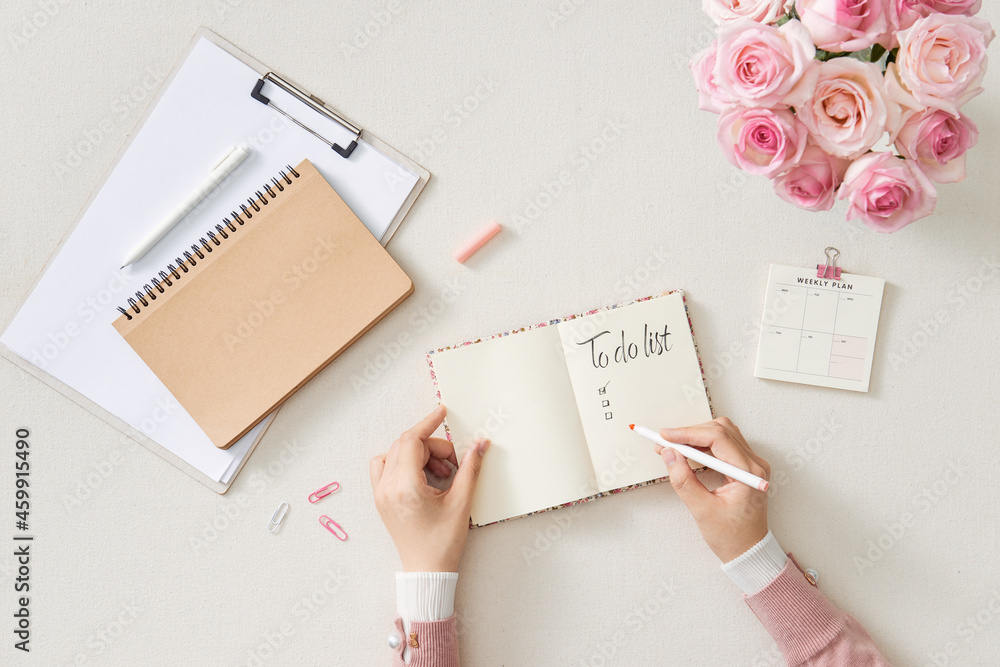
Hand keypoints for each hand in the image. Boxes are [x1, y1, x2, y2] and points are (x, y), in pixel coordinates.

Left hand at [369, 405, 489, 571]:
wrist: (427, 570)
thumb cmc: (443, 542)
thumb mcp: (461, 502)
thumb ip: (470, 468)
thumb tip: (480, 444)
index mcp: (405, 487)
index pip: (412, 440)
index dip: (428, 423)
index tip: (442, 412)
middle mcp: (387, 487)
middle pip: (406, 445)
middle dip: (432, 446)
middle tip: (453, 462)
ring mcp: (380, 494)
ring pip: (394, 453)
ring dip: (418, 454)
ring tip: (441, 473)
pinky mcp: (380, 499)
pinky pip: (384, 467)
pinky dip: (402, 462)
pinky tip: (421, 475)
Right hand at [656, 417, 769, 562]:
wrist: (748, 551)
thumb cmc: (731, 537)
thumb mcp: (702, 511)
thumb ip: (684, 480)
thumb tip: (669, 454)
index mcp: (748, 473)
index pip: (718, 438)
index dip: (688, 433)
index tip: (665, 436)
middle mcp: (754, 464)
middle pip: (720, 431)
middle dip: (689, 433)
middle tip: (665, 442)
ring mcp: (751, 464)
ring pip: (722, 434)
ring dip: (696, 437)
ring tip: (673, 447)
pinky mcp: (744, 467)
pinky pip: (724, 445)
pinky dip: (703, 445)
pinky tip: (687, 453)